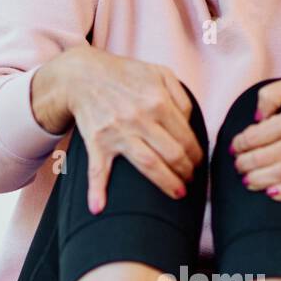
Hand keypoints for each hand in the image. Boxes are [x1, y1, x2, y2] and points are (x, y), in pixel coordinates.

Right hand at [34, 46, 203, 211]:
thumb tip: (192, 123)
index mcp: (158, 101)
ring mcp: (117, 132)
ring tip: (178, 193)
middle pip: (172, 154)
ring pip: (149, 165)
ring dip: (167, 183)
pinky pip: (97, 170)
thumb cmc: (124, 75)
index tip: (197, 163)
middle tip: (190, 179)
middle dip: (186, 171)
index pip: (186, 136)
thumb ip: (181, 96)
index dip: (196, 154)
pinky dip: (96, 190)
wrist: (82, 74)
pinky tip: (98, 208)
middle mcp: (139, 118)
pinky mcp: (97, 142)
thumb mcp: (159, 73)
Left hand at [229, 77, 280, 200]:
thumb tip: (255, 118)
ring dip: (257, 181)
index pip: (256, 136)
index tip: (235, 148)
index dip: (240, 144)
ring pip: (278, 176)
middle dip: (244, 164)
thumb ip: (273, 94)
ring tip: (247, 181)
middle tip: (238, 166)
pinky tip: (270, 193)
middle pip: (263, 159)